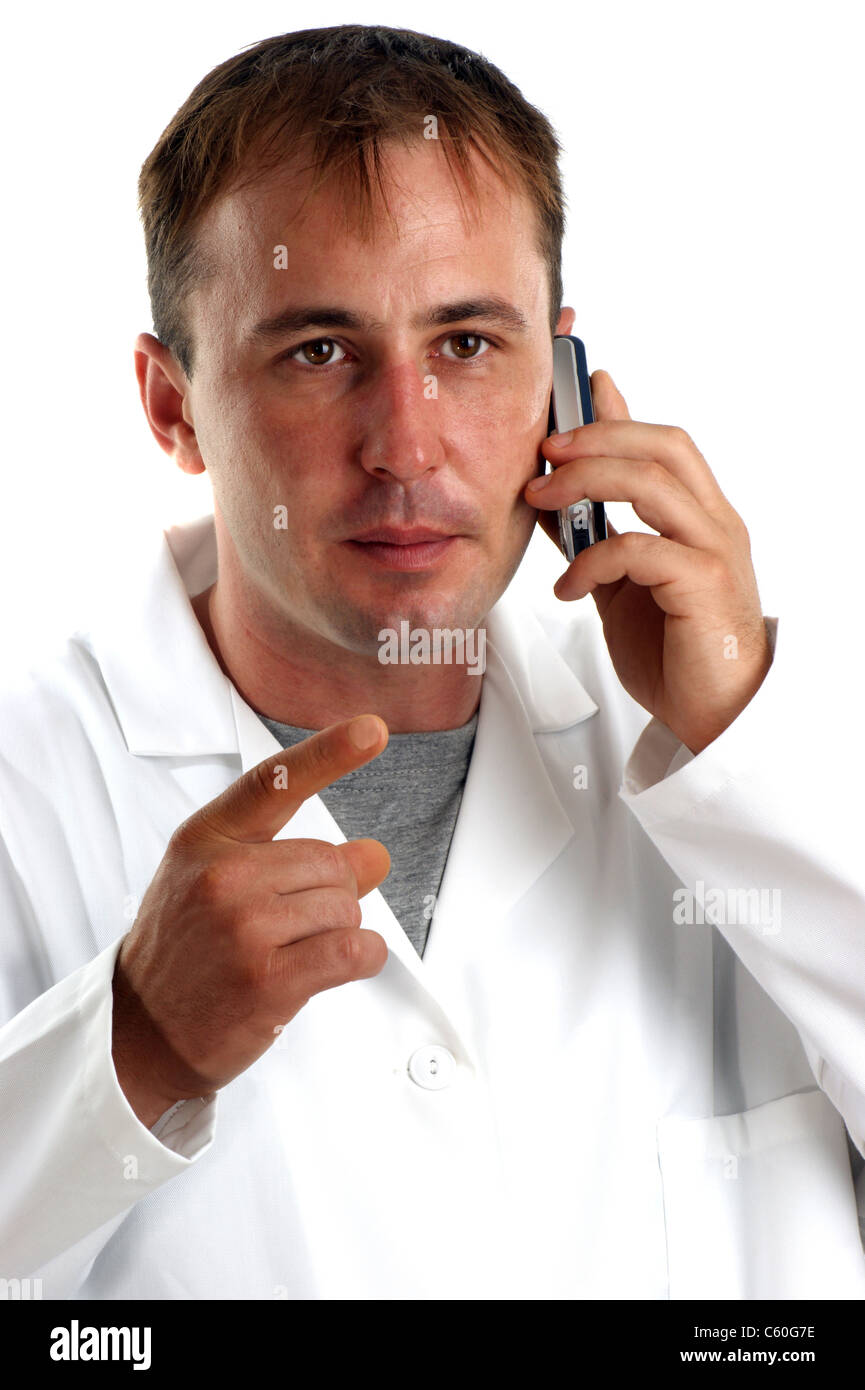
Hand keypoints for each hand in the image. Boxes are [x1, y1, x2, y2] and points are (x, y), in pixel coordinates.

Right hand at [112, 714, 390, 1126]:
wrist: (139, 1032)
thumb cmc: (187, 951)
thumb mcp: (223, 884)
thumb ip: (295, 859)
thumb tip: (374, 854)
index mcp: (206, 839)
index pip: (274, 783)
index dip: (329, 753)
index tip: (371, 729)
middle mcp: (222, 876)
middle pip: (332, 862)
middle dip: (330, 895)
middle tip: (288, 928)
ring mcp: (244, 928)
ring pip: (346, 908)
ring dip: (338, 933)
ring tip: (290, 954)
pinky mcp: (269, 981)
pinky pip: (355, 950)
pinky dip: (363, 959)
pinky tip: (332, 969)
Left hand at [525, 372, 772, 754]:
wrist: (711, 717)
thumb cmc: (671, 652)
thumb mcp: (619, 583)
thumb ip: (595, 536)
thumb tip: (553, 497)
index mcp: (700, 517)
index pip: (665, 444)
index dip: (621, 413)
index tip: (580, 387)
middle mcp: (715, 524)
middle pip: (663, 447)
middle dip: (597, 436)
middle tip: (545, 451)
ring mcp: (714, 551)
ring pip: (653, 483)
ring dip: (586, 481)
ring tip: (540, 499)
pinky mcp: (704, 585)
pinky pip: (639, 549)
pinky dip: (591, 560)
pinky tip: (567, 586)